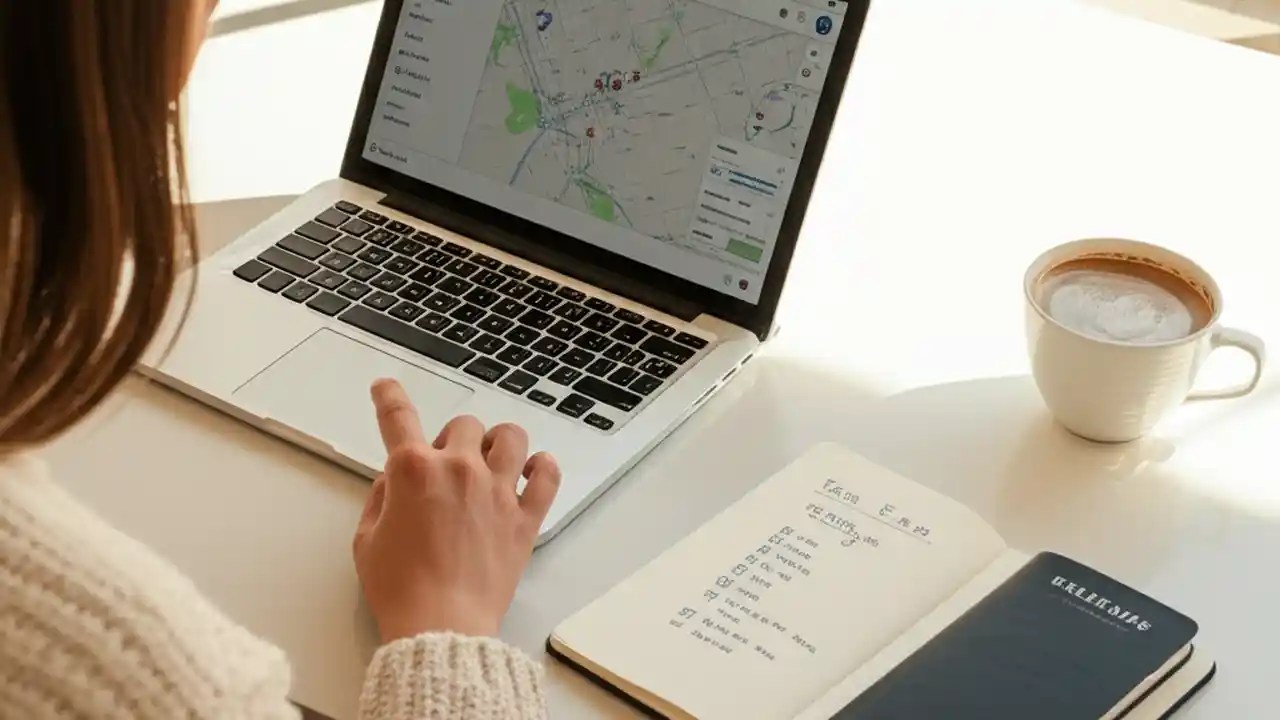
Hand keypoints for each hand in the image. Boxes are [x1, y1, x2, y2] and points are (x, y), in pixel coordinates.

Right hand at [353, 379, 561, 642]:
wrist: (441, 626)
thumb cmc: (400, 590)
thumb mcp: (367, 540)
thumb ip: (381, 498)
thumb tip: (395, 479)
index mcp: (412, 471)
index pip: (397, 418)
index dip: (390, 397)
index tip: (386, 387)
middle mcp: (458, 470)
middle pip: (464, 425)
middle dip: (453, 438)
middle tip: (447, 463)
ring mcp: (497, 491)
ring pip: (511, 436)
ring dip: (500, 442)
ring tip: (493, 460)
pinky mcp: (525, 518)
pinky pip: (547, 475)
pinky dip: (542, 467)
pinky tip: (532, 471)